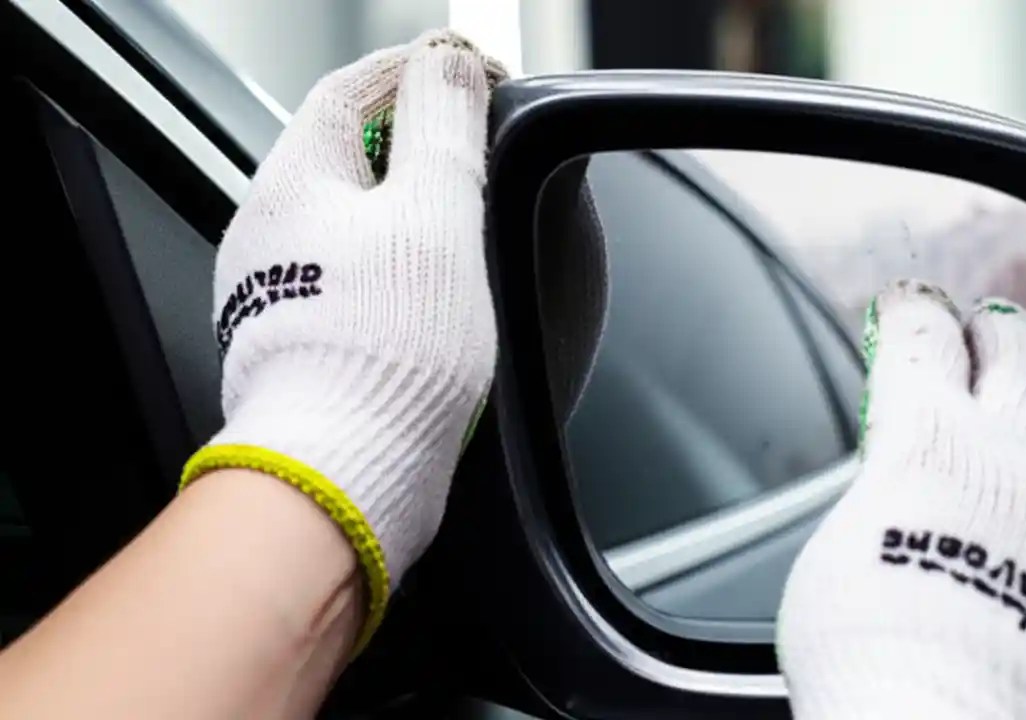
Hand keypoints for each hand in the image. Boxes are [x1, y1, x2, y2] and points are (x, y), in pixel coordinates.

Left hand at [181, 30, 503, 652]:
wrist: (345, 473)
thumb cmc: (382, 357)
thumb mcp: (435, 213)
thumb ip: (445, 128)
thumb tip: (450, 65)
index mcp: (295, 184)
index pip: (354, 89)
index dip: (419, 71)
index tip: (472, 73)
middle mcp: (274, 233)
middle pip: (348, 154)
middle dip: (415, 139)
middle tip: (478, 141)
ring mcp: (284, 292)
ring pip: (354, 220)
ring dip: (411, 208)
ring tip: (469, 217)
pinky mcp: (308, 345)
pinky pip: (356, 281)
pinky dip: (401, 270)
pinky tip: (437, 294)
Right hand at [778, 281, 1025, 718]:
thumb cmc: (868, 652)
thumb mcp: (835, 542)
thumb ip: (879, 489)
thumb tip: (895, 485)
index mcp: (929, 440)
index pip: (924, 336)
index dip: (911, 311)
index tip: (907, 308)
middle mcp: (1016, 456)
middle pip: (1017, 348)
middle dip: (990, 329)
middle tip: (976, 331)